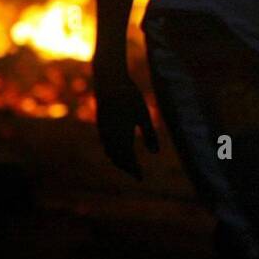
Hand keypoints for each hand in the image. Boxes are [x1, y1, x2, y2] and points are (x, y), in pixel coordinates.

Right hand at [92, 62, 158, 179]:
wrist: (109, 81)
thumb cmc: (129, 97)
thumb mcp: (143, 114)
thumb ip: (149, 134)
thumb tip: (156, 153)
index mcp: (121, 136)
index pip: (127, 160)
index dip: (134, 170)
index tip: (140, 178)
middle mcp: (110, 137)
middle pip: (117, 159)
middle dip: (127, 167)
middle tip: (136, 174)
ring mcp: (103, 131)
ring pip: (110, 152)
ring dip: (119, 160)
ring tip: (128, 165)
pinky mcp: (101, 124)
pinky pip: (106, 144)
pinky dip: (113, 151)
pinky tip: (118, 149)